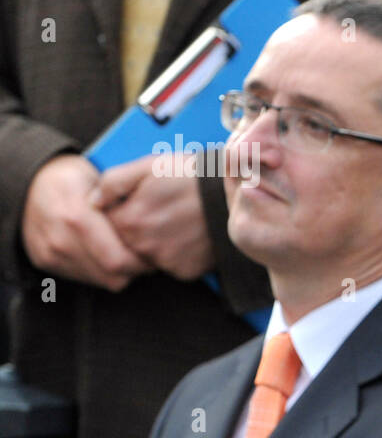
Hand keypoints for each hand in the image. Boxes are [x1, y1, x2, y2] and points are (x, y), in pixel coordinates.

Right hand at [22, 154, 151, 290]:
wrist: (29, 184)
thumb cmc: (72, 178)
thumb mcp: (98, 178)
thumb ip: (121, 202)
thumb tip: (150, 221)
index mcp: (76, 216)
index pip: (118, 260)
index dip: (142, 261)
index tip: (154, 251)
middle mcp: (60, 239)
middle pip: (113, 275)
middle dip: (136, 269)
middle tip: (147, 256)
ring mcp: (51, 254)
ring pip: (102, 281)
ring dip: (120, 273)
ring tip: (128, 253)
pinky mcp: (45, 262)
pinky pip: (86, 279)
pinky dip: (102, 271)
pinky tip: (106, 253)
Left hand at [93, 154, 215, 280]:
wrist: (233, 195)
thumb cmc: (191, 175)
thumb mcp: (148, 166)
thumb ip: (113, 182)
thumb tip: (93, 201)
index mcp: (129, 220)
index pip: (108, 225)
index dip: (122, 211)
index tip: (140, 202)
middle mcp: (143, 246)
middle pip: (127, 243)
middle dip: (138, 229)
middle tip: (162, 211)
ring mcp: (165, 261)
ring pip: (148, 256)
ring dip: (156, 244)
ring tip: (176, 222)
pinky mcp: (186, 271)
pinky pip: (171, 266)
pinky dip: (177, 254)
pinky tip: (189, 236)